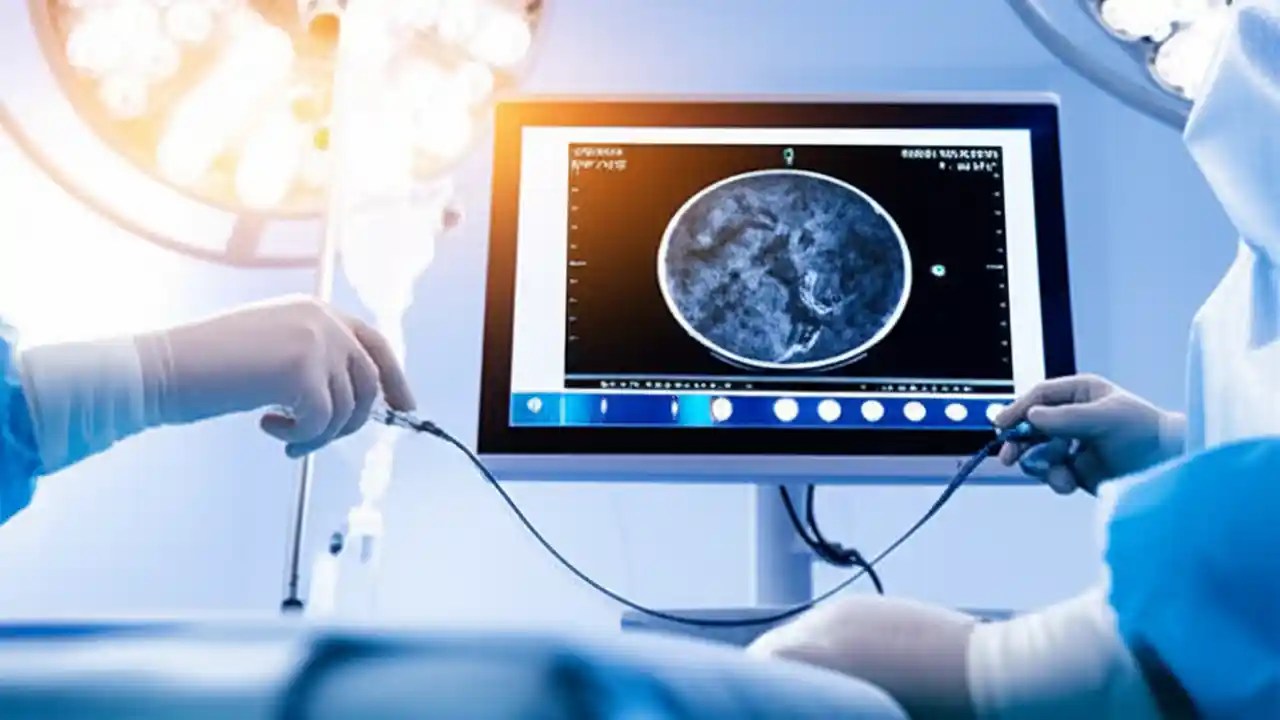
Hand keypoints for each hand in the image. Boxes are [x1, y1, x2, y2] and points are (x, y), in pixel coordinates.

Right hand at [136, 296, 413, 457]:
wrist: (163, 368)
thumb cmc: (209, 368)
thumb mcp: (273, 351)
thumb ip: (315, 362)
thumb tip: (357, 400)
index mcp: (316, 310)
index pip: (374, 343)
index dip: (394, 378)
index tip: (406, 407)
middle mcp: (322, 319)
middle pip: (369, 380)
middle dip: (353, 419)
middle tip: (318, 440)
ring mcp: (315, 341)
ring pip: (348, 406)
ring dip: (320, 433)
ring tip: (284, 435)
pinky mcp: (302, 369)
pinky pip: (323, 420)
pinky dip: (302, 436)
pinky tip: (269, 428)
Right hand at [994, 375, 1184, 494]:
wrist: (1170, 468)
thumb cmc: (1145, 434)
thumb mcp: (1103, 419)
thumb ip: (1064, 418)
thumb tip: (1031, 417)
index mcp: (1081, 394)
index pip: (1040, 396)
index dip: (1019, 409)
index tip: (1003, 424)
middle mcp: (1073, 417)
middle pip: (1030, 425)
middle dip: (1019, 442)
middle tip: (1008, 458)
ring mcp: (1073, 444)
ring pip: (1036, 452)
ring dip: (1040, 464)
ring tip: (1057, 473)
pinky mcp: (1076, 469)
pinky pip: (1050, 473)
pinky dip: (1054, 479)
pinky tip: (1068, 483)